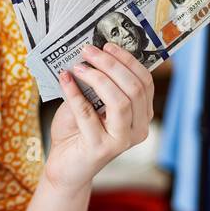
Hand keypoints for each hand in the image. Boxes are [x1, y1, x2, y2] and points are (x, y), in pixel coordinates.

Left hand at [43, 42, 154, 193]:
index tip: (106, 45)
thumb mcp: (90, 101)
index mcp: (142, 114)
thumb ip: (97, 82)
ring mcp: (121, 140)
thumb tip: (93, 52)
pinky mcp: (101, 148)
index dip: (127, 60)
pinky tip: (65, 79)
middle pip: (134, 88)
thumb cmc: (78, 131)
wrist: (65, 165)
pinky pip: (88, 114)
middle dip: (111, 64)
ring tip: (78, 66)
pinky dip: (75, 93)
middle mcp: (138, 129)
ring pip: (119, 101)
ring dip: (97, 77)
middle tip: (88, 50)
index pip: (144, 81)